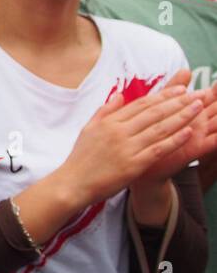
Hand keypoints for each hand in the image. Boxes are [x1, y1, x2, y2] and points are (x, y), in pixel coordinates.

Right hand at [56, 74, 213, 207]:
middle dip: (178, 102)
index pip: (141, 104)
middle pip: (154, 113)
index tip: (181, 89)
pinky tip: (188, 132)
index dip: (163, 95)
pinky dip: (174, 140)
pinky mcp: (133, 165)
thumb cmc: (81, 157)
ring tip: (198, 108)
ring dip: (182, 117)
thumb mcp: (88, 129)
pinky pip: (158, 150)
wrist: (73, 183)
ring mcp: (127, 148)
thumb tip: (119, 94)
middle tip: (197, 94)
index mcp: (109, 122)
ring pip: (160, 129)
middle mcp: (119, 132)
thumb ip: (105, 110)